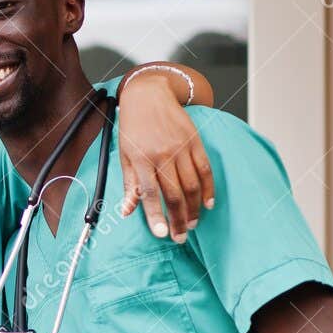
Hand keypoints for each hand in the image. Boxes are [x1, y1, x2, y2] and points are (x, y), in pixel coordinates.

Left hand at [116, 73, 215, 242]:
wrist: (149, 94)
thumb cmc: (133, 128)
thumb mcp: (124, 155)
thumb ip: (128, 184)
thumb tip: (127, 212)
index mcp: (141, 159)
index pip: (149, 194)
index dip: (156, 216)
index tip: (161, 234)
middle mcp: (162, 155)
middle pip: (174, 194)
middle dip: (178, 220)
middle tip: (180, 237)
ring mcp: (181, 148)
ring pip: (192, 185)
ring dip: (193, 209)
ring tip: (191, 224)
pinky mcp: (195, 142)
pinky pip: (205, 169)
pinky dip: (208, 188)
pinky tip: (208, 204)